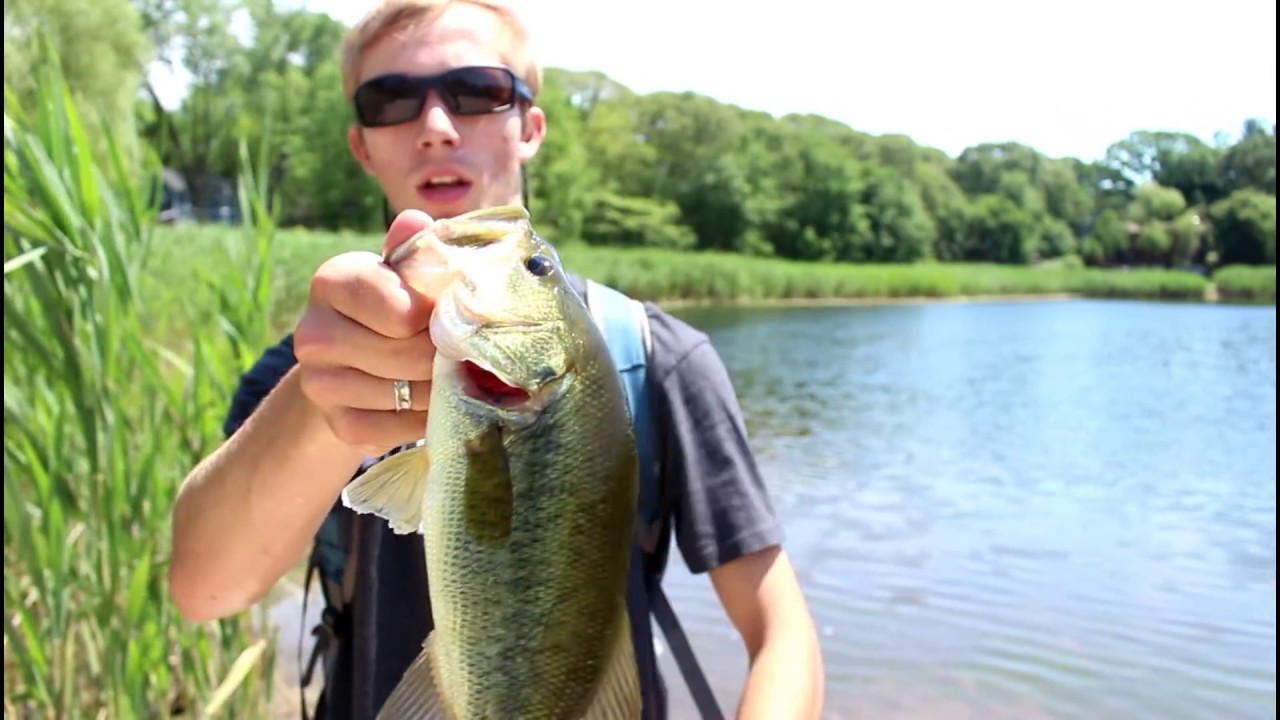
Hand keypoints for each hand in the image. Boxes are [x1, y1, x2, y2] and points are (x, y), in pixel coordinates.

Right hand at [294, 210, 438, 454]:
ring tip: (448, 374)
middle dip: (445, 355)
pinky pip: (394, 430)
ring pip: (405, 393)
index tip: (450, 314)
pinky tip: (428, 402)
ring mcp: (318, 382)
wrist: (363, 359)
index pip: (402, 309)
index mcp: (333, 280)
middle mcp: (312, 331)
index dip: (439, 317)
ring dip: (440, 389)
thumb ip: (416, 249)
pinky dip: (423, 420)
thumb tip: (416, 221)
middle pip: (408, 354)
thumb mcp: (407, 270)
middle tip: (462, 351)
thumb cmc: (399, 301)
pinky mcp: (335, 422)